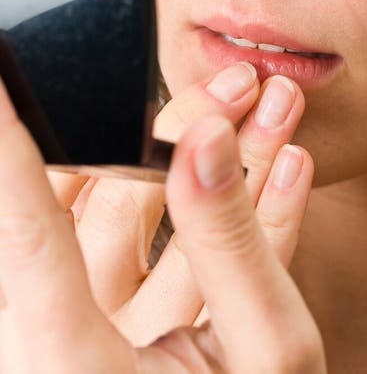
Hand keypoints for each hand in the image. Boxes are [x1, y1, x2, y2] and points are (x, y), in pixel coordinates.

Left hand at [0, 72, 326, 372]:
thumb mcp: (271, 361)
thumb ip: (235, 246)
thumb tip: (204, 140)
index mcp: (69, 361)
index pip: (21, 216)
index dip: (5, 134)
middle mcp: (53, 348)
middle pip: (92, 200)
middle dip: (164, 128)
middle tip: (231, 87)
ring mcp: (82, 340)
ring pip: (120, 219)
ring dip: (195, 160)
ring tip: (264, 109)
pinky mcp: (109, 338)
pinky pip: (146, 255)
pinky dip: (202, 208)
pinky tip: (273, 163)